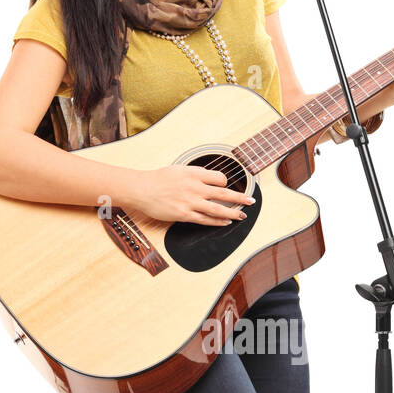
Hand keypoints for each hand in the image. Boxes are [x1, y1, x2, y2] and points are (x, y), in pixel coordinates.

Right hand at [127, 164, 253, 224]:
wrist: (141, 189)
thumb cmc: (158, 179)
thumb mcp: (179, 169)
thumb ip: (195, 174)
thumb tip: (208, 178)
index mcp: (194, 173)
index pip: (219, 177)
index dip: (225, 182)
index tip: (227, 186)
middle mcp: (195, 187)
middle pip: (224, 193)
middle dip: (240, 197)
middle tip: (251, 200)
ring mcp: (190, 202)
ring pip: (218, 209)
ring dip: (233, 213)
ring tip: (243, 215)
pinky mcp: (184, 214)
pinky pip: (205, 220)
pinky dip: (218, 222)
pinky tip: (226, 222)